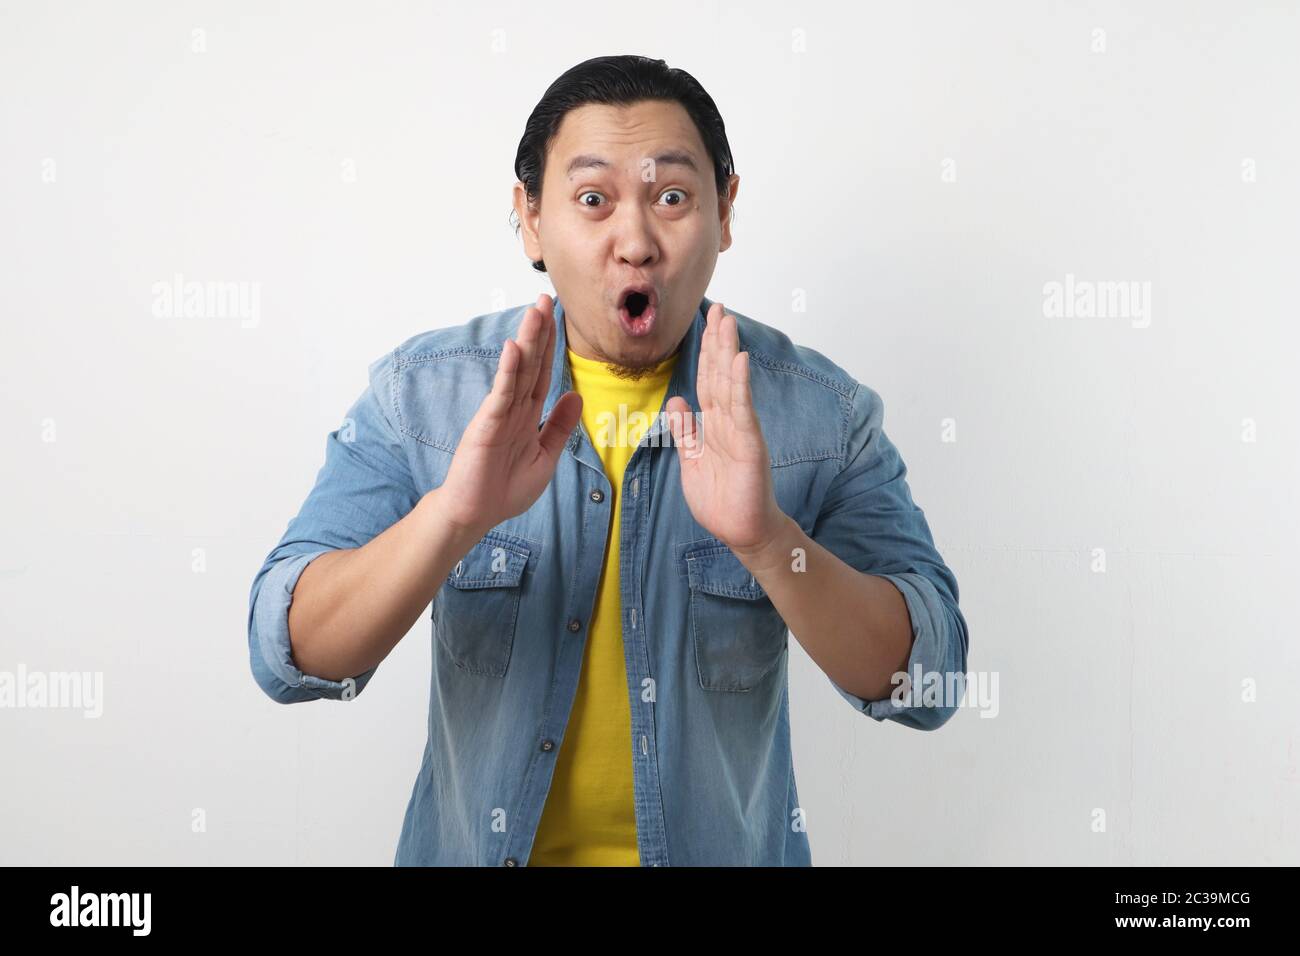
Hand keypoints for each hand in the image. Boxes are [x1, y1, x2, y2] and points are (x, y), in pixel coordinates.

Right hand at [433, 293, 581, 536]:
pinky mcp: (487, 426)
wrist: (475, 514)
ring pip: (517, 372)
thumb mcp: (545, 456)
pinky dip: (508, 372)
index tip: (557, 317)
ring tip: (534, 312)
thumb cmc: (505, 489)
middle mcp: (513, 409)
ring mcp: (498, 414)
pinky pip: (501, 395)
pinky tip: (515, 349)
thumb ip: (559, 427)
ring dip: (527, 341)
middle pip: (530, 363)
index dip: (550, 346)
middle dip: (538, 331)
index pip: (542, 373)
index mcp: (527, 415)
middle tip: (546, 298)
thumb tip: (575, 395)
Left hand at [665, 302, 787, 555]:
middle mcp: (730, 421)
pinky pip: (742, 409)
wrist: (742, 531)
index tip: (705, 323)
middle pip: (722, 373)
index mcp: (714, 424)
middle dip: (718, 341)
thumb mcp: (692, 460)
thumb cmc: (721, 500)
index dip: (705, 352)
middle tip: (719, 307)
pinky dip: (741, 384)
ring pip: (732, 384)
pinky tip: (740, 360)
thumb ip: (685, 431)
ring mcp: (741, 430)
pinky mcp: (750, 444)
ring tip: (728, 323)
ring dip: (729, 351)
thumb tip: (677, 402)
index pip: (708, 380)